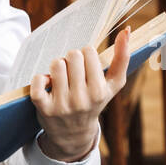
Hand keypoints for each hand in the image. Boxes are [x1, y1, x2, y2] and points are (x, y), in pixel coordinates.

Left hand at [32, 27, 130, 161]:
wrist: (73, 134)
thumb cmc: (95, 101)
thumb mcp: (113, 84)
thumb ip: (122, 57)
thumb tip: (127, 30)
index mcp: (99, 91)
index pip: (89, 51)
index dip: (86, 55)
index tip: (87, 67)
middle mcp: (82, 99)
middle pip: (72, 55)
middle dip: (72, 59)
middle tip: (73, 73)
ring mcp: (62, 105)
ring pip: (56, 64)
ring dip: (57, 67)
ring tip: (61, 78)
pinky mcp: (43, 108)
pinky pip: (38, 80)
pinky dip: (41, 78)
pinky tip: (48, 85)